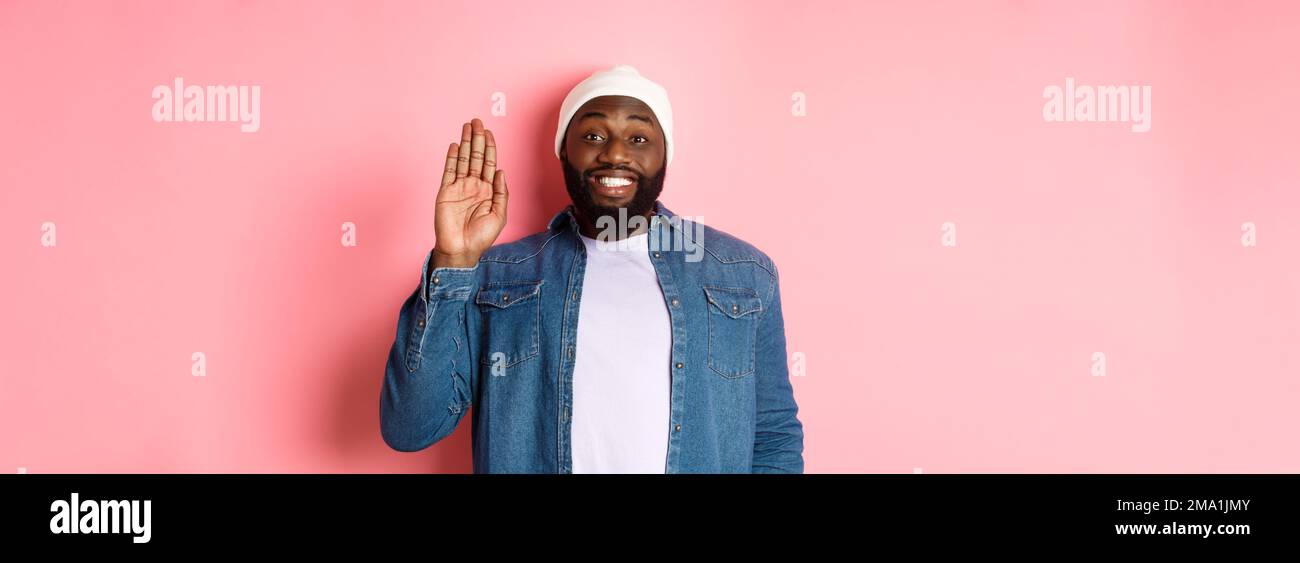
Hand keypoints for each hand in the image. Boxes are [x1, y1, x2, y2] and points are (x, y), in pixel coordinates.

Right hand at [432, 118, 507, 268]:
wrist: (461, 249)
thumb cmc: (481, 237)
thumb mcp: (499, 215)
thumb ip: (501, 193)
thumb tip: (501, 171)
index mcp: (488, 191)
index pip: (489, 163)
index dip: (490, 147)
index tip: (489, 132)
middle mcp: (474, 186)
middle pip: (476, 157)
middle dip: (477, 138)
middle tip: (477, 121)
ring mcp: (459, 187)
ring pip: (463, 160)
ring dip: (466, 143)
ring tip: (467, 126)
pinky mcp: (446, 192)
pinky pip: (449, 171)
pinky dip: (452, 158)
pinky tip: (456, 146)